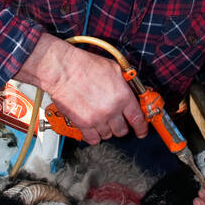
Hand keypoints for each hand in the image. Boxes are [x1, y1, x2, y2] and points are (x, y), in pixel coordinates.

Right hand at [19, 33, 147, 143]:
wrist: (63, 70)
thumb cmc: (85, 65)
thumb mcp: (114, 68)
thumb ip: (126, 83)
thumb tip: (133, 92)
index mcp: (122, 96)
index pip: (138, 119)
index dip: (142, 127)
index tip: (141, 130)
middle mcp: (111, 110)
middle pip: (123, 130)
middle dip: (122, 126)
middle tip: (117, 120)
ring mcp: (97, 119)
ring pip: (108, 135)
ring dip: (107, 129)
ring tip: (102, 119)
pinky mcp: (82, 124)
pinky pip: (93, 139)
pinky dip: (94, 136)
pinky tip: (93, 128)